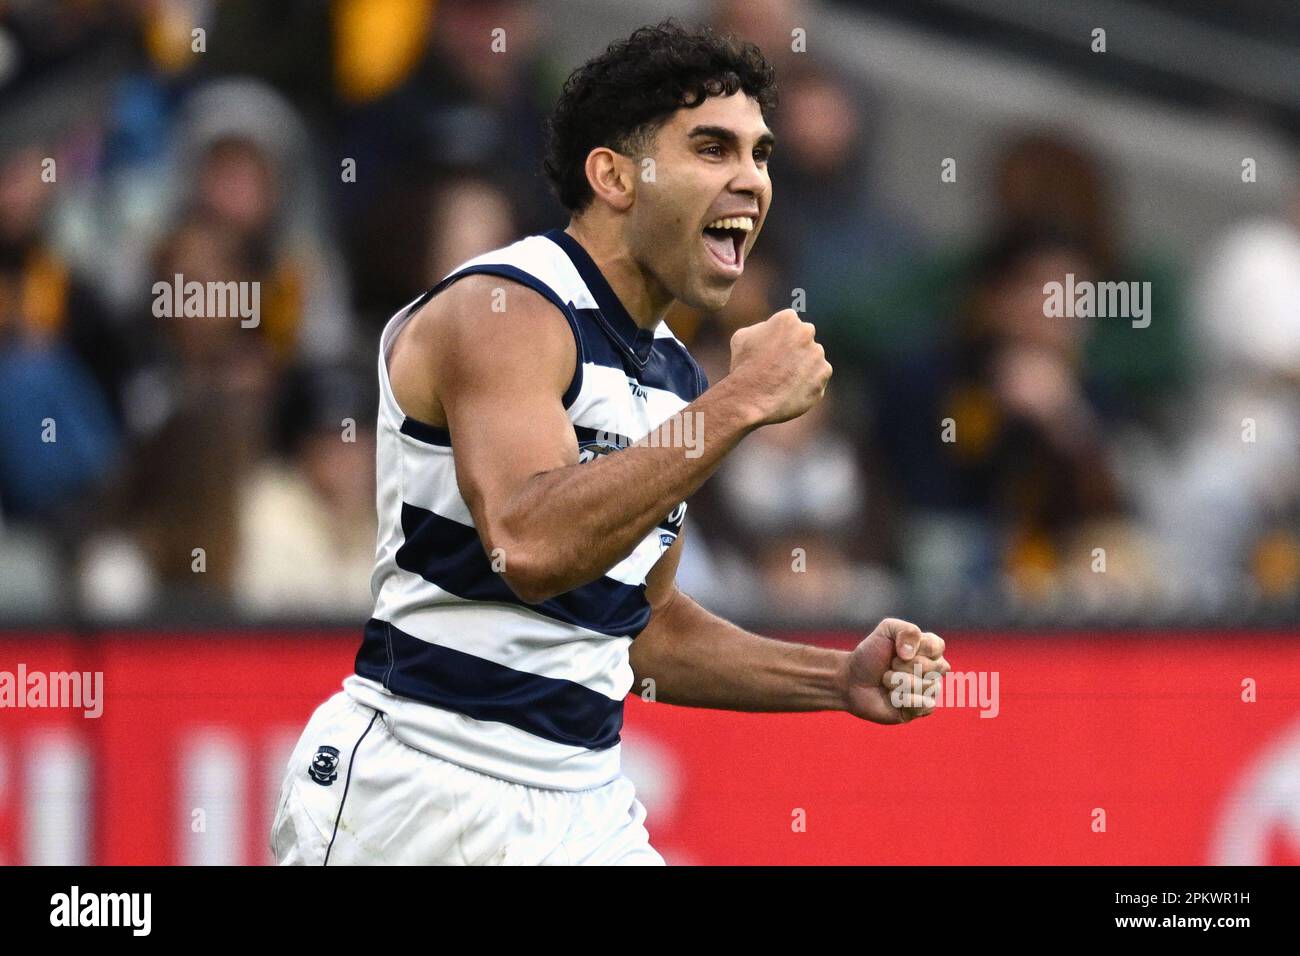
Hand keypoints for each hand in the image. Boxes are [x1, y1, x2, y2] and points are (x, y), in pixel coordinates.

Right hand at [725, 308, 831, 424]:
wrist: (752, 399)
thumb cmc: (744, 367)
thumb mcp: (742, 338)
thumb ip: (761, 328)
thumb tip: (770, 329)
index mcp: (787, 319)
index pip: (789, 323)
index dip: (780, 338)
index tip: (772, 350)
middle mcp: (806, 332)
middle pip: (804, 337)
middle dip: (796, 348)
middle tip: (780, 366)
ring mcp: (818, 353)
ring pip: (813, 358)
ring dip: (803, 366)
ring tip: (784, 381)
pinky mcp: (824, 373)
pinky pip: (819, 376)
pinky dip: (809, 383)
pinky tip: (792, 390)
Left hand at [842, 618, 949, 724]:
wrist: (852, 680)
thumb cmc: (871, 655)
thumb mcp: (886, 630)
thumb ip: (906, 631)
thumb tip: (910, 654)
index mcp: (930, 651)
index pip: (936, 647)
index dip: (916, 647)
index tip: (898, 649)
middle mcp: (934, 671)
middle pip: (932, 668)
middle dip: (901, 665)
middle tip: (890, 666)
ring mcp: (929, 692)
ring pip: (925, 687)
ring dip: (897, 682)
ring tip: (887, 681)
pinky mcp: (920, 710)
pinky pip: (921, 705)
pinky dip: (900, 698)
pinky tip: (891, 697)